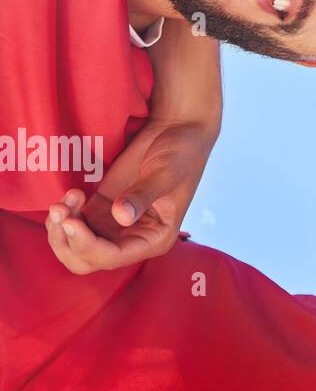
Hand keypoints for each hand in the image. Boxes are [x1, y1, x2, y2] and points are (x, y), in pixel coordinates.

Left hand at [44, 117, 215, 273]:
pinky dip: (64, 214)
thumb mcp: (166, 173)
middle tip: (60, 211)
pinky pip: (72, 225)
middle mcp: (132, 239)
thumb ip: (143, 195)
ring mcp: (114, 225)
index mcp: (154, 238)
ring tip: (65, 199)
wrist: (176, 130)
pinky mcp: (101, 209)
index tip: (71, 221)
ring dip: (60, 227)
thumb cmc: (181, 152)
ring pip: (74, 245)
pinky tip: (72, 193)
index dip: (87, 245)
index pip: (112, 257)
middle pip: (86, 260)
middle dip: (66, 241)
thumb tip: (121, 217)